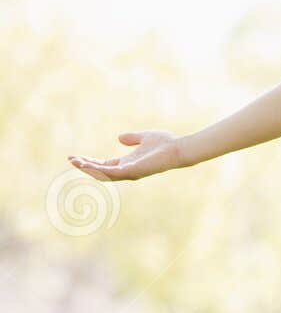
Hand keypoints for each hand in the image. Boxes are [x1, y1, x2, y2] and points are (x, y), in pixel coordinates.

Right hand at [68, 130, 183, 180]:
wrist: (178, 148)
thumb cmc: (165, 143)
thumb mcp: (143, 137)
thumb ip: (132, 138)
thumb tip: (120, 138)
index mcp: (127, 163)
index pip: (104, 165)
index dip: (89, 162)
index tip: (75, 157)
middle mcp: (127, 170)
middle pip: (101, 171)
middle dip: (85, 166)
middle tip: (70, 160)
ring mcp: (130, 172)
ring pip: (104, 175)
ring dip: (89, 169)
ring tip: (75, 162)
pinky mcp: (133, 171)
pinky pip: (113, 173)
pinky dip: (100, 170)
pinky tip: (89, 165)